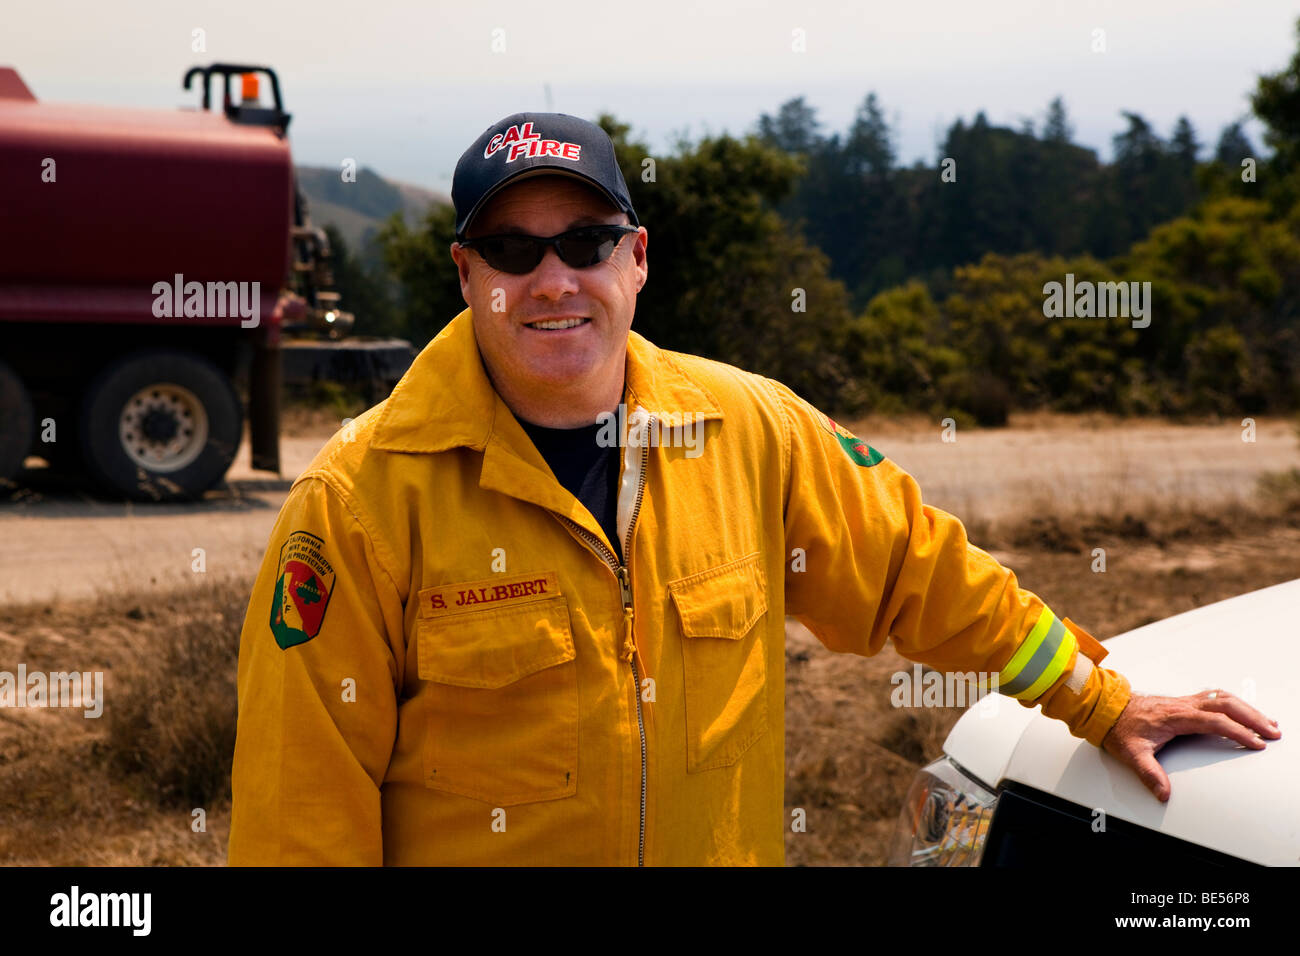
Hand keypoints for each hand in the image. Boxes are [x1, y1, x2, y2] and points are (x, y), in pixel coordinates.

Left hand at [1100, 689, 1281, 801]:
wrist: (1106, 708)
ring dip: (1247, 708)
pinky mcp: (1184, 702)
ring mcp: (1184, 702)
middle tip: (1272, 732)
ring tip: (1267, 722)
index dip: (1237, 731)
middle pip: (1226, 705)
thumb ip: (1149, 773)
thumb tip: (1163, 792)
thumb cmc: (1119, 728)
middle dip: (1252, 718)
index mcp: (1176, 716)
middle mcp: (1184, 705)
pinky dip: (1234, 703)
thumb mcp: (1131, 754)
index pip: (1214, 721)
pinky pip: (1214, 697)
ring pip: (1222, 698)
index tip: (1255, 743)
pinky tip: (1243, 710)